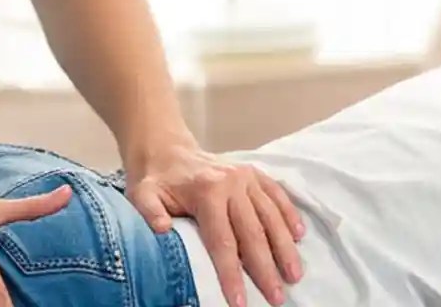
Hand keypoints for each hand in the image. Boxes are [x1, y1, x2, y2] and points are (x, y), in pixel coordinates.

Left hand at [126, 142, 304, 306]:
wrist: (165, 148)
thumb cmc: (155, 179)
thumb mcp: (142, 194)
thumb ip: (150, 212)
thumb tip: (162, 230)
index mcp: (206, 191)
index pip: (222, 242)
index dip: (232, 274)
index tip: (240, 301)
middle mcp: (231, 183)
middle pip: (253, 233)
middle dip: (266, 269)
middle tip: (277, 297)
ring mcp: (246, 176)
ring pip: (271, 216)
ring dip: (285, 248)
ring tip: (294, 275)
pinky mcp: (255, 173)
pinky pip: (278, 195)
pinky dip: (290, 215)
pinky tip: (299, 237)